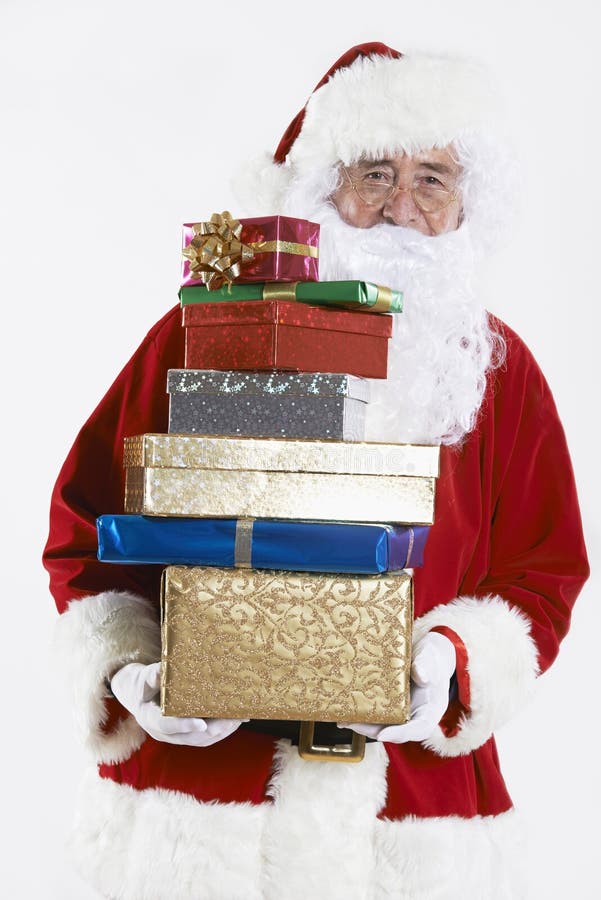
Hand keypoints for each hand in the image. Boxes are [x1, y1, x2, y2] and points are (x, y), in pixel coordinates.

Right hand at [110, 662, 246, 746]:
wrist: (139, 696)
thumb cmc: (141, 685)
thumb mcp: (142, 678)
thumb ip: (152, 676)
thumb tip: (163, 669)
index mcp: (150, 719)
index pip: (167, 725)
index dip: (184, 726)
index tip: (201, 724)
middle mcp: (165, 733)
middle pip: (192, 737)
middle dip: (215, 729)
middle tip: (233, 718)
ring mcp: (177, 737)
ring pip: (202, 740)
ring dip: (223, 731)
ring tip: (240, 718)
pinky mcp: (187, 734)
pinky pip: (206, 736)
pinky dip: (222, 729)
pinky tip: (236, 719)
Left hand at [342, 631, 455, 743]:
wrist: (426, 655)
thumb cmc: (431, 657)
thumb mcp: (431, 658)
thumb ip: (426, 666)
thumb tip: (421, 676)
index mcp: (431, 710)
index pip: (419, 728)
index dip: (400, 733)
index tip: (382, 735)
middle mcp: (414, 716)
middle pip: (395, 730)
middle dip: (371, 730)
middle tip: (351, 723)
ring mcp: (401, 712)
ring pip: (382, 724)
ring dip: (362, 724)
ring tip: (341, 718)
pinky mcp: (389, 705)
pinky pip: (376, 712)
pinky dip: (362, 712)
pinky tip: (344, 708)